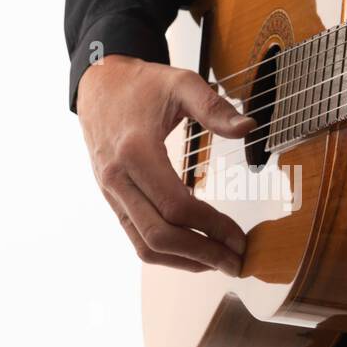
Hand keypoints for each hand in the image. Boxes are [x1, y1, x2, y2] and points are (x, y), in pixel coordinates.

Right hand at [77, 54, 253, 273]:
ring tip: (218, 262)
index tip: (240, 237)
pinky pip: (136, 238)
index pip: (176, 206)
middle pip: (159, 235)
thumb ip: (214, 107)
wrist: (98, 85)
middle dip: (202, 254)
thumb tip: (248, 127)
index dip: (212, 227)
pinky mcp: (113, 200)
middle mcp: (118, 179)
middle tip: (235, 262)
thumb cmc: (141, 85)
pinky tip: (194, 252)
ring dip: (184, 261)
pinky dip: (167, 253)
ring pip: (144, 245)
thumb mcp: (181, 84)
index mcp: (135, 151)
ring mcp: (112, 193)